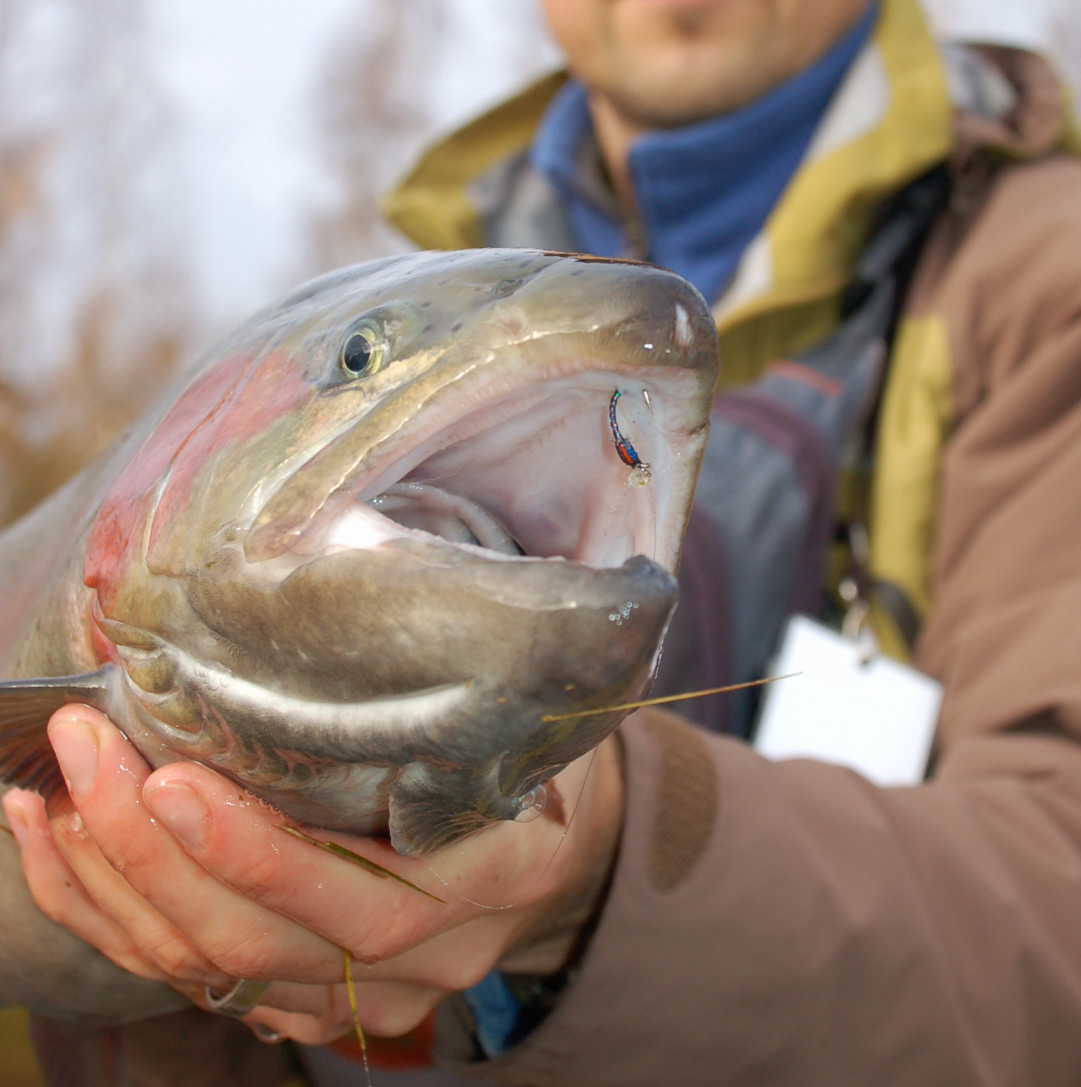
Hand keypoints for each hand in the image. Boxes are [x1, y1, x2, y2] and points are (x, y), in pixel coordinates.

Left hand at [2, 706, 623, 1045]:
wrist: (550, 834)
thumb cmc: (519, 736)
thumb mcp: (510, 697)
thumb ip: (433, 665)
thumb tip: (321, 554)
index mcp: (505, 869)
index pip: (374, 896)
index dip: (263, 855)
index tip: (172, 776)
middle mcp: (443, 950)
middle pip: (274, 943)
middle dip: (156, 858)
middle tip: (87, 759)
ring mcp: (382, 993)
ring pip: (220, 972)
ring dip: (116, 886)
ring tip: (52, 794)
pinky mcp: (320, 1003)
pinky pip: (198, 982)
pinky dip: (112, 916)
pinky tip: (58, 846)